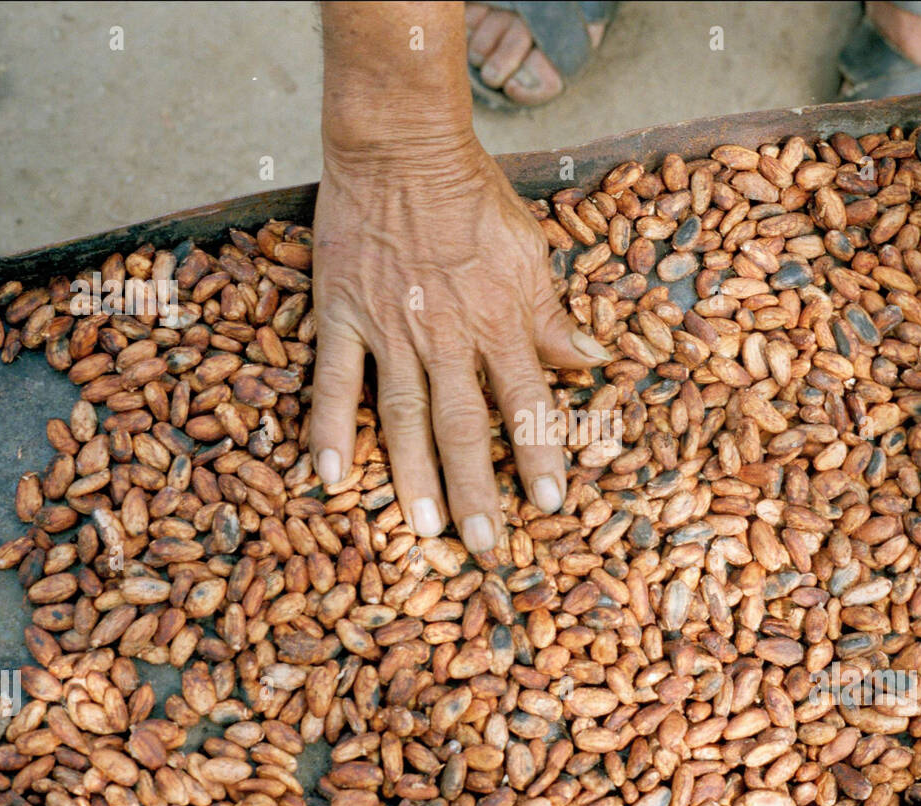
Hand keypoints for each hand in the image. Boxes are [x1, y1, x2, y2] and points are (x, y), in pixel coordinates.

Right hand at [308, 135, 608, 553]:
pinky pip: (332, 379)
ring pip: (402, 415)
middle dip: (477, 490)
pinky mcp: (342, 314)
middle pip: (464, 425)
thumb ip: (554, 315)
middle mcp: (448, 333)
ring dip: (412, 476)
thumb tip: (593, 361)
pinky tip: (327, 475)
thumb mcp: (530, 251)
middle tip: (482, 546)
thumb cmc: (471, 196)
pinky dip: (327, 427)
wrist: (400, 145)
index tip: (553, 505)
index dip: (542, 456)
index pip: (528, 400)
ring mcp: (390, 328)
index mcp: (501, 319)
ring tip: (421, 529)